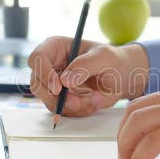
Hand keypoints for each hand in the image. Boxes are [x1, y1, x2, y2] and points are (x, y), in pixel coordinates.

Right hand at [28, 37, 148, 116]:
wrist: (122, 77)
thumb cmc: (112, 60)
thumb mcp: (103, 57)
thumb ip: (85, 65)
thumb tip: (65, 80)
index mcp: (55, 47)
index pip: (37, 58)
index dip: (44, 74)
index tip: (59, 87)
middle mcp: (50, 66)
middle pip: (37, 84)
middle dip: (56, 97)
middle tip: (77, 102)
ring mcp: (53, 85)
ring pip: (48, 101)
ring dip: (72, 105)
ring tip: (94, 97)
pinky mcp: (61, 100)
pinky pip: (62, 111)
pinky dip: (79, 111)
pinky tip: (93, 101)